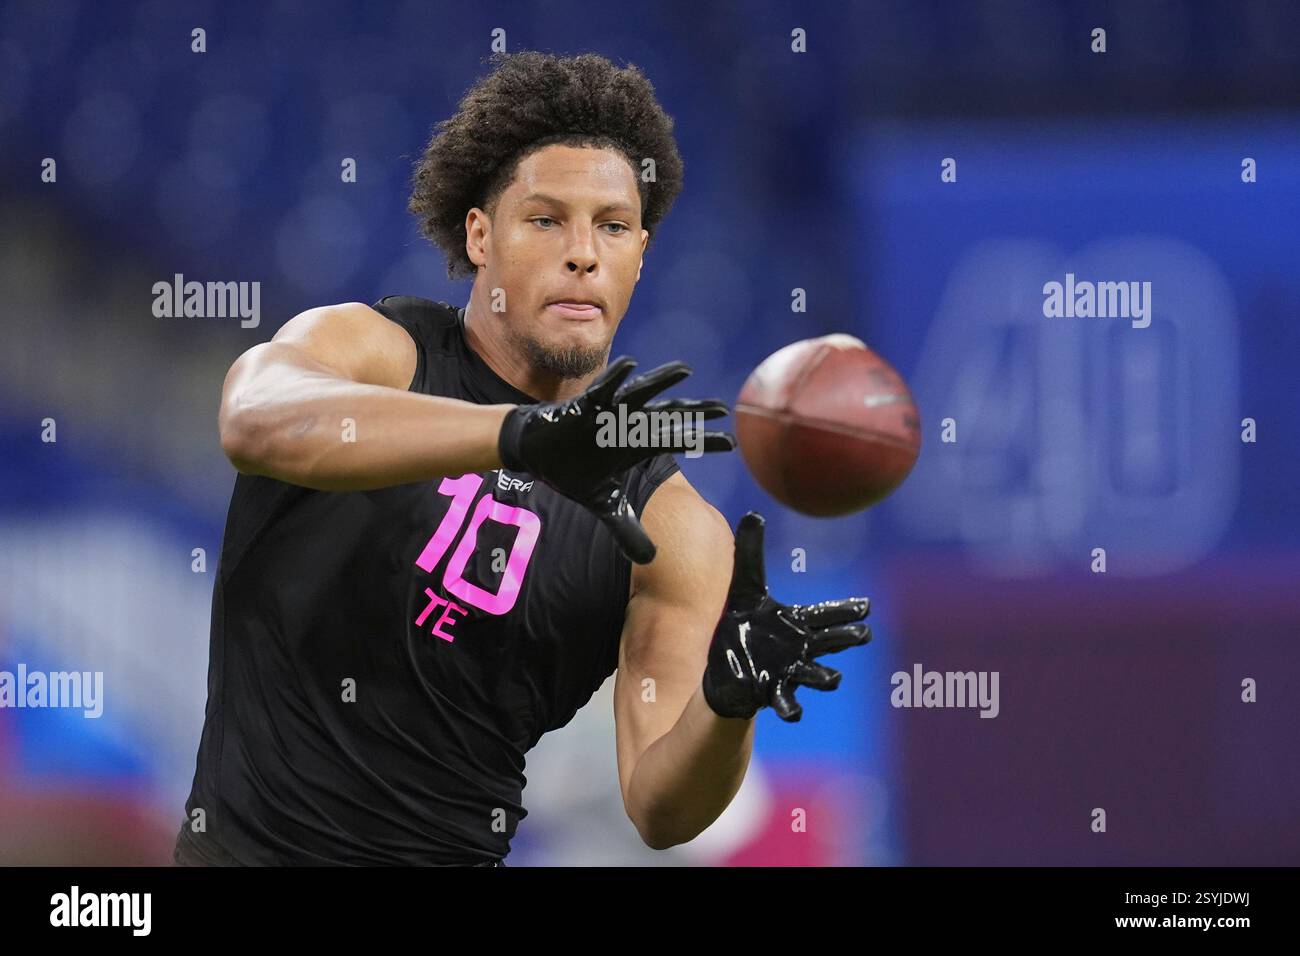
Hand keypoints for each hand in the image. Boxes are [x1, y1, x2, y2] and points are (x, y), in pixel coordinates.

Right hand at [497, 356, 734, 563]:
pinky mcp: (585, 406)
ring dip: (660, 381)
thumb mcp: (604, 504)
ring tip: (685, 370)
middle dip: (693, 411)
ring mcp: (609, 413)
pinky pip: (602, 390)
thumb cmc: (575, 471)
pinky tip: (630, 365)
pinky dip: (614, 378)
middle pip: (667, 416)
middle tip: (723, 408)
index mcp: (636, 446)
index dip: (702, 441)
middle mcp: (629, 426)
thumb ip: (627, 527)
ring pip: (640, 395)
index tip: (731, 445)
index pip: (677, 441)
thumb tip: (650, 558)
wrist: (540, 452)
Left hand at [702, 512, 871, 721]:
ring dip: (825, 677)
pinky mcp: (772, 690)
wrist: (724, 666)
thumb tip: (753, 514)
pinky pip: (787, 701)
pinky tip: (795, 714)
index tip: (867, 606)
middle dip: (846, 637)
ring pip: (815, 674)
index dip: (846, 610)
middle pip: (830, 642)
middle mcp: (800, 648)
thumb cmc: (740, 626)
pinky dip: (791, 707)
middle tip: (864, 633)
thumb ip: (751, 553)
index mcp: (796, 623)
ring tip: (834, 680)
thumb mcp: (744, 586)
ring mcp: (789, 671)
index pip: (826, 614)